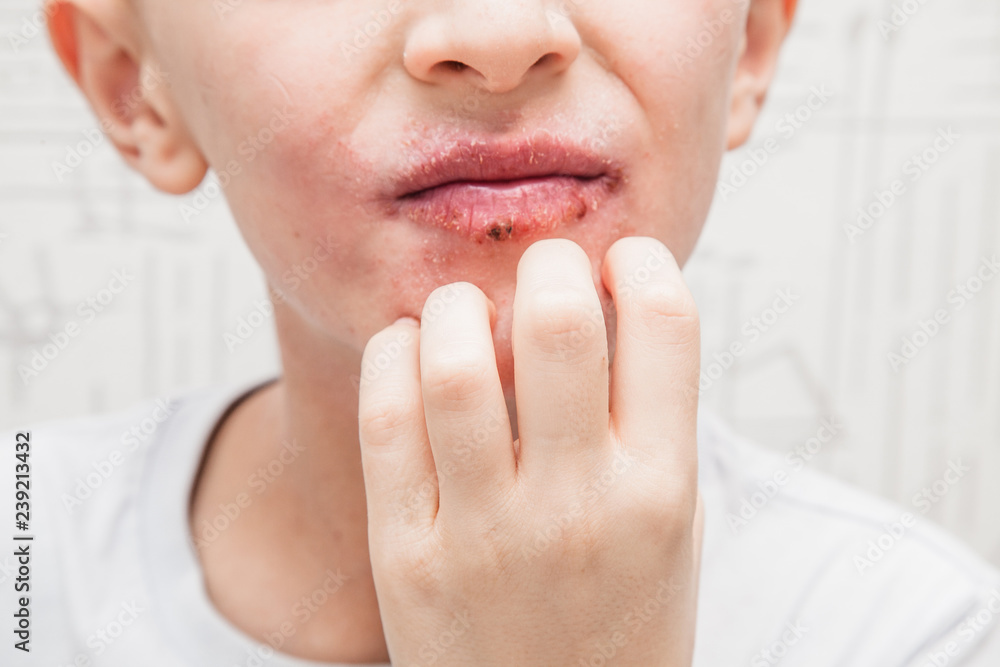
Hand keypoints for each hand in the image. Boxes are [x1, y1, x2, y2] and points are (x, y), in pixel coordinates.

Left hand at [358, 236, 702, 666]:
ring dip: (460, 307)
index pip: (665, 325)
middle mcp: (579, 506)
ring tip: (468, 312)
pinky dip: (393, 355)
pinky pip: (385, 419)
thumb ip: (648, 424)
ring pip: (456, 363)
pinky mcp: (407, 555)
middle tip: (541, 269)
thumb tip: (604, 306)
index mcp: (662, 491)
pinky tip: (410, 350)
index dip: (640, 263)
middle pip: (557, 323)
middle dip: (549, 263)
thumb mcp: (672, 532)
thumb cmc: (619, 625)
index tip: (619, 260)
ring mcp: (486, 534)